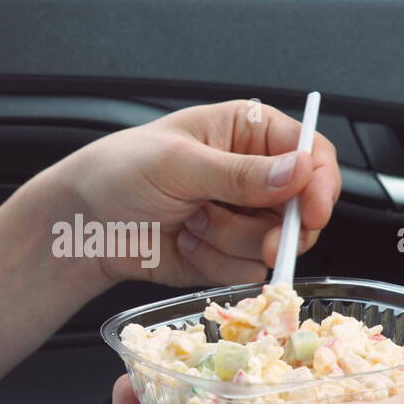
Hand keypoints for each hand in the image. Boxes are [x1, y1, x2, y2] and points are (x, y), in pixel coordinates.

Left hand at [46, 99, 340, 286]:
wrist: (83, 224)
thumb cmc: (119, 172)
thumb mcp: (179, 163)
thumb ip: (240, 173)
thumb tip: (299, 172)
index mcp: (247, 133)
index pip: (309, 152)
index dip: (320, 183)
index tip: (314, 212)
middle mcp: (252, 175)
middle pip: (304, 208)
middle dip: (280, 228)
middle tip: (268, 241)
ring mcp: (241, 218)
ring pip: (274, 243)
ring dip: (230, 240)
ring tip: (190, 222)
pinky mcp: (226, 255)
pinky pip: (246, 270)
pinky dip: (215, 263)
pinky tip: (185, 243)